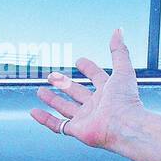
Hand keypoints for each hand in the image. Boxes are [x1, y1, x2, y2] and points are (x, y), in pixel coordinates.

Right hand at [30, 28, 143, 150]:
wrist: (125, 126)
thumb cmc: (126, 99)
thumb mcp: (123, 70)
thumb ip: (119, 51)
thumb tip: (119, 30)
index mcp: (109, 91)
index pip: (97, 77)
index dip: (89, 68)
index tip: (80, 61)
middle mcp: (97, 105)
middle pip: (77, 93)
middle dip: (64, 84)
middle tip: (52, 76)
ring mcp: (86, 119)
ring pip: (65, 108)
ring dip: (52, 100)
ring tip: (40, 91)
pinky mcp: (77, 130)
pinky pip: (58, 126)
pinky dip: (45, 119)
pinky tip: (34, 111)